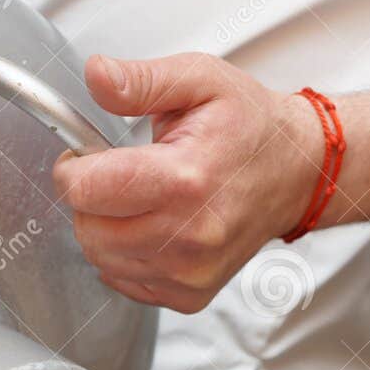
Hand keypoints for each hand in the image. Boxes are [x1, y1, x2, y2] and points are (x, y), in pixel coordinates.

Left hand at [53, 53, 369, 313]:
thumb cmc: (249, 126)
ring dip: (105, 228)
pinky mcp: (192, 293)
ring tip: (139, 198)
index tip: (87, 155)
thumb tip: (97, 76)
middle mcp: (189, 234)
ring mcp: (192, 271)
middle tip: (117, 174)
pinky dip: (125, 256)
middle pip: (88, 230)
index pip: (86, 190)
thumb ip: (142, 80)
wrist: (297, 173)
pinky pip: (126, 282)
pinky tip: (152, 227)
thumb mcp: (200, 80)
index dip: (72, 169)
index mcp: (185, 178)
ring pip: (102, 260)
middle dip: (88, 200)